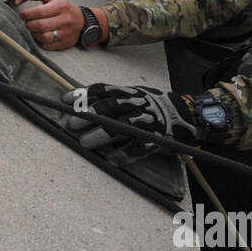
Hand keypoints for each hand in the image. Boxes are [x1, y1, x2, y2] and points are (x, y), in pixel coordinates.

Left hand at [17, 0, 82, 48]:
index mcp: (61, 6)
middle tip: (27, 22)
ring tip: (33, 28)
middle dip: (29, 24)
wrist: (81, 21)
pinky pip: (47, 45)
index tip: (22, 14)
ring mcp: (65, 33)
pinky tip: (40, 34)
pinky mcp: (64, 43)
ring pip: (43, 37)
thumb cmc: (63, 8)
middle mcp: (65, 20)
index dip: (27, 14)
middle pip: (39, 25)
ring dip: (33, 33)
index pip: (39, 12)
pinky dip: (40, 41)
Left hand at [60, 84, 198, 155]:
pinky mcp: (156, 139)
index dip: (83, 95)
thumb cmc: (152, 106)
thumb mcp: (133, 95)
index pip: (102, 90)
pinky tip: (112, 160)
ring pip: (122, 127)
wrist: (187, 115)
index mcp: (129, 92)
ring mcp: (147, 122)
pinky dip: (124, 154)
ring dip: (101, 135)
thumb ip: (111, 99)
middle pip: (110, 108)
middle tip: (71, 124)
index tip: (64, 101)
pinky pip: (138, 148)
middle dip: (89, 115)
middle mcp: (137, 105)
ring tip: (84, 143)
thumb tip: (79, 106)